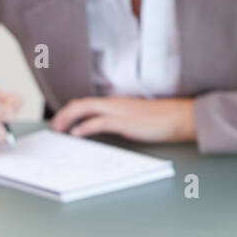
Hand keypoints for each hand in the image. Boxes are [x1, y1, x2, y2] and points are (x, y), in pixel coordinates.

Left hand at [49, 95, 195, 143]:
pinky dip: (85, 127)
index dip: (72, 110)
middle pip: (83, 103)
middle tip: (54, 126)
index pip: (89, 102)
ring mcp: (121, 111)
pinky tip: (77, 134)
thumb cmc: (164, 119)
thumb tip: (110, 129)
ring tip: (59, 129)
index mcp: (119, 103)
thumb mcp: (138, 119)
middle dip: (64, 113)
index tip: (62, 121)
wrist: (182, 117)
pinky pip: (100, 122)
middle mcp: (116, 104)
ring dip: (69, 118)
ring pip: (87, 108)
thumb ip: (123, 121)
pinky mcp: (126, 122)